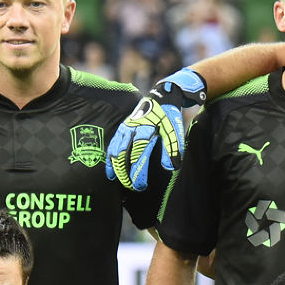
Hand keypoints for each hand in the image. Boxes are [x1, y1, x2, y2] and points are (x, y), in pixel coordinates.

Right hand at [105, 67, 206, 189]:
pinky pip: (112, 146)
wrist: (161, 97)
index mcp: (145, 131)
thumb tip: (170, 168)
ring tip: (121, 182)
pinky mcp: (121, 129)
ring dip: (117, 169)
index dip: (138, 173)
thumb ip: (172, 150)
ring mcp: (124, 129)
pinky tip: (110, 173)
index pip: (138, 157)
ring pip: (115, 152)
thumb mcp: (175, 132)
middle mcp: (131, 130)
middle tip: (132, 187)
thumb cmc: (169, 117)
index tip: (140, 186)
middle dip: (125, 175)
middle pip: (123, 157)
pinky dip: (109, 160)